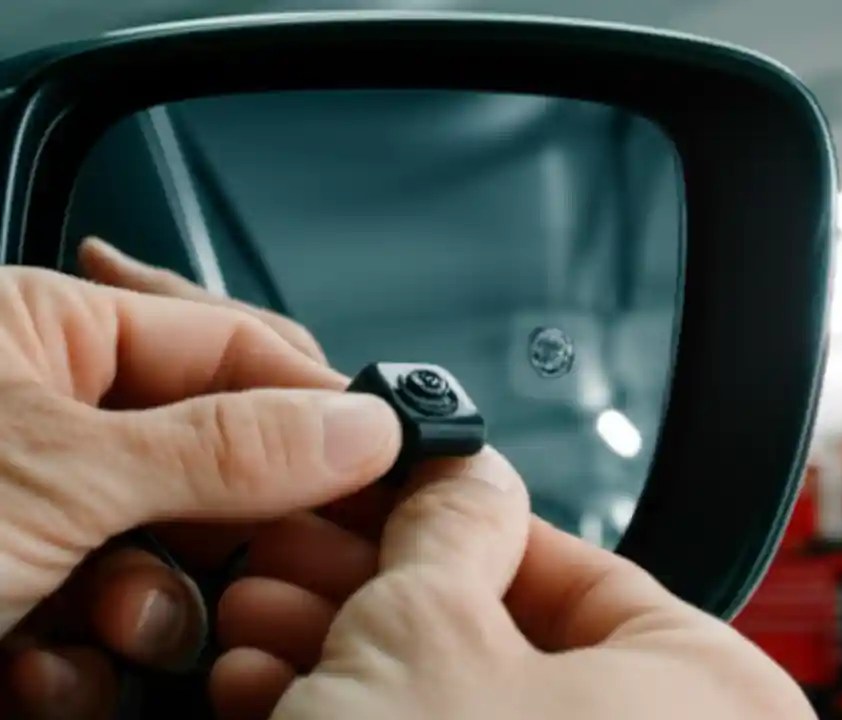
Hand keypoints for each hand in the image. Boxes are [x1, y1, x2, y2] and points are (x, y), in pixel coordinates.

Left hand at [0, 260, 400, 716]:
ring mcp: (33, 518)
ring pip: (169, 565)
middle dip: (215, 541)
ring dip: (142, 618)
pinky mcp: (17, 605)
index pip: (236, 348)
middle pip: (214, 469)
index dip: (317, 409)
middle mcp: (49, 421)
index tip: (387, 463)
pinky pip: (106, 633)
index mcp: (49, 336)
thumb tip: (362, 427)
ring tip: (94, 631)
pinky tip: (27, 673)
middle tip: (255, 571)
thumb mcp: (57, 471)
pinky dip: (77, 671)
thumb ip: (224, 447)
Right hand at [214, 450, 815, 719]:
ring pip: (460, 714)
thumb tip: (464, 476)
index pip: (570, 564)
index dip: (445, 521)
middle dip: (372, 592)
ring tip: (258, 630)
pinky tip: (274, 703)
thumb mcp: (428, 636)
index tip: (371, 500)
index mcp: (709, 692)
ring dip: (346, 662)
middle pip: (500, 638)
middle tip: (292, 557)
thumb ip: (452, 530)